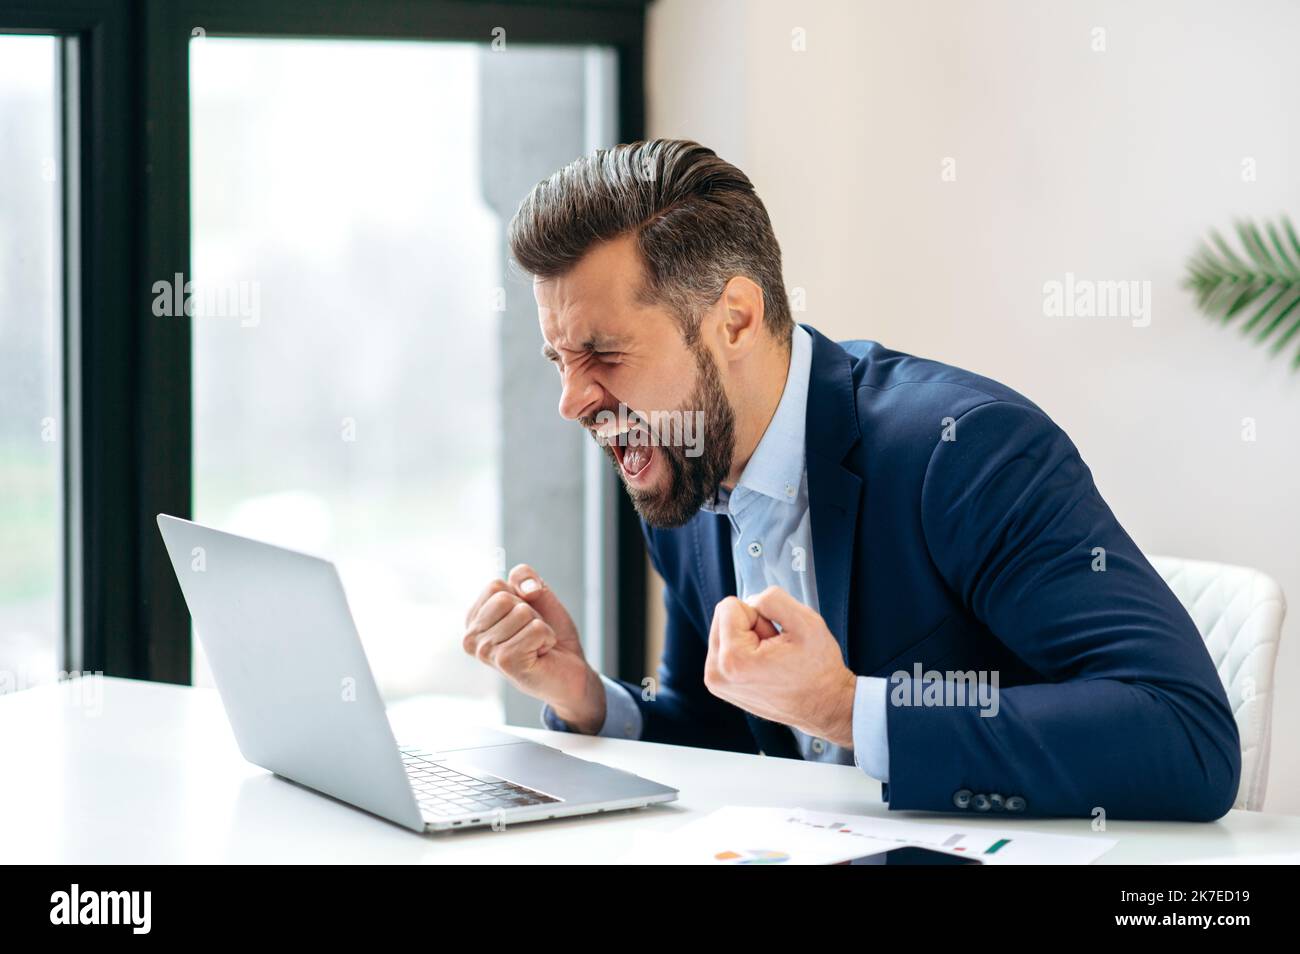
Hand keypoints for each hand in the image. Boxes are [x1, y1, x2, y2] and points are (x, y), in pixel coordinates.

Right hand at [461, 564, 605, 732]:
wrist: (570, 670)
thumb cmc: (549, 635)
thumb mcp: (537, 596)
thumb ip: (524, 577)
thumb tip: (527, 588)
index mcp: (473, 620)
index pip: (494, 585)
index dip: (519, 596)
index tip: (523, 619)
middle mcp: (472, 638)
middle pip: (504, 597)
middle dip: (529, 612)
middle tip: (531, 634)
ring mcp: (486, 652)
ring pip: (521, 612)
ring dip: (539, 627)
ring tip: (536, 645)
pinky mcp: (505, 662)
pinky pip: (535, 629)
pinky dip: (546, 637)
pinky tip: (540, 654)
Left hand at [703, 586, 857, 747]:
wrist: (824, 705)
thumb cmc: (818, 669)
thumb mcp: (805, 621)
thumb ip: (771, 599)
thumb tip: (750, 602)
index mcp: (733, 660)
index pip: (729, 606)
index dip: (759, 616)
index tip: (775, 639)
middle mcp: (716, 673)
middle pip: (723, 617)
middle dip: (751, 625)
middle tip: (774, 649)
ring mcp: (716, 681)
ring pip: (724, 630)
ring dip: (749, 638)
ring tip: (771, 659)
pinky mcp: (719, 683)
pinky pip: (726, 646)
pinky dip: (745, 650)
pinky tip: (764, 666)